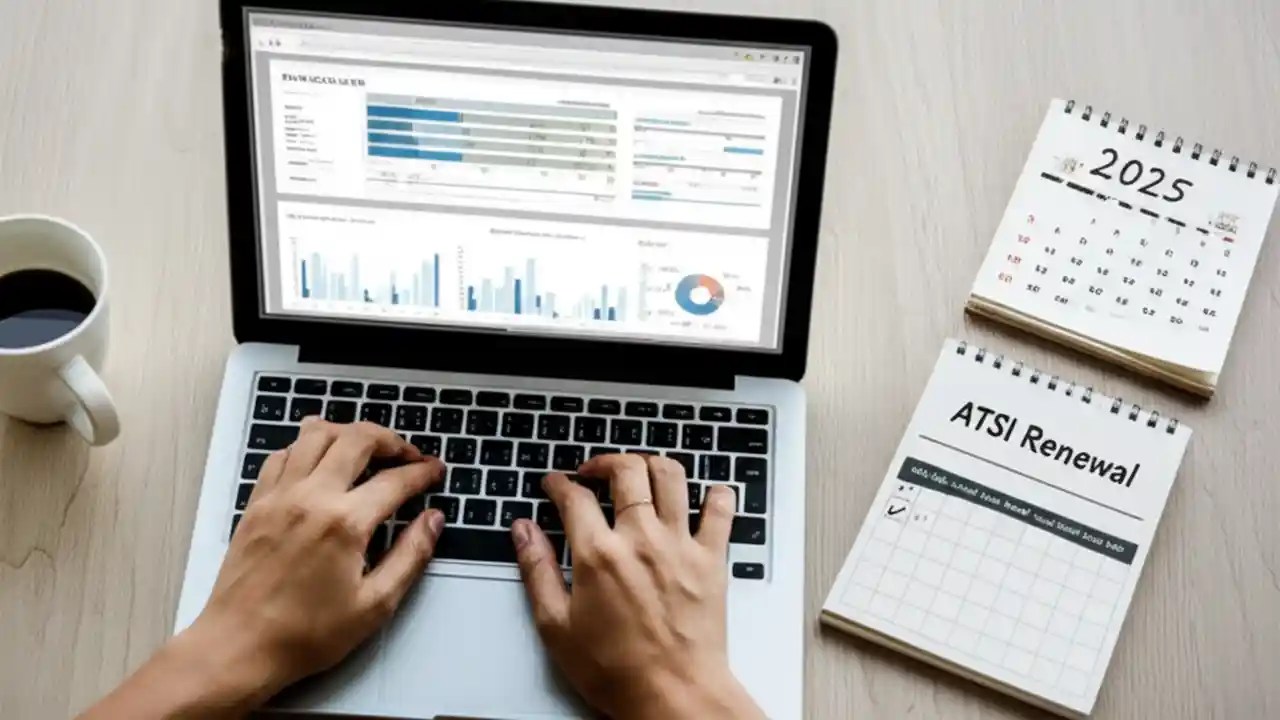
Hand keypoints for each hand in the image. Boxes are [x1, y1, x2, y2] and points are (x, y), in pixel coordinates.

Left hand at [80, 419, 445, 718]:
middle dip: (391, 440)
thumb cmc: (303, 635)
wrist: (238, 648)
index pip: (396, 480)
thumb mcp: (374, 605)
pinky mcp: (257, 504)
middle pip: (357, 438)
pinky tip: (320, 461)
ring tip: (366, 448)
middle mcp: (311, 498)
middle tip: (406, 456)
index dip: (423, 472)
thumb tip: (432, 522)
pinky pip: (283, 454)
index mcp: (344, 523)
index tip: (434, 472)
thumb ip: (410, 556)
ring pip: (316, 434)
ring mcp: (279, 496)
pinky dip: (307, 447)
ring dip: (348, 433)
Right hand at [511, 454, 763, 719]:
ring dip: (653, 464)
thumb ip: (537, 570)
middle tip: (595, 470)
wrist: (673, 696)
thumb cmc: (616, 670)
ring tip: (641, 472)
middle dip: (605, 461)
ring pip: (671, 477)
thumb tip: (522, 531)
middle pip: (626, 471)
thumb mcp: (556, 626)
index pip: (575, 497)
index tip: (555, 483)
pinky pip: (721, 510)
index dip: (560, 483)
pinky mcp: (711, 560)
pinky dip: (716, 493)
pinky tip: (705, 493)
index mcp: (599, 555)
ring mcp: (680, 545)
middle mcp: (641, 540)